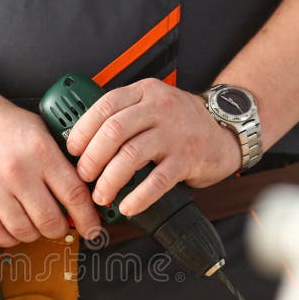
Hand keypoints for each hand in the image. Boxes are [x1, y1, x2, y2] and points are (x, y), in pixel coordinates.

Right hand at [0, 93, 99, 246]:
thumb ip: (61, 161)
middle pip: (50, 221)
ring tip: (32, 223)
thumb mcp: (40, 131)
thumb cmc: (1, 125)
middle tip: (57, 225)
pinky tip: (11, 228)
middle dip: (58, 228)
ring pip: (24, 232)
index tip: (92, 229)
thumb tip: (84, 194)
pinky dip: (8, 238)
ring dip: (33, 234)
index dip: (87, 219)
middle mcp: (18, 171)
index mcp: (40, 152)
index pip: (74, 195)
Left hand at [65, 78, 241, 216]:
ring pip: (131, 155)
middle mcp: (159, 109)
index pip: (105, 106)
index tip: (72, 150)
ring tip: (101, 195)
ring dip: (109, 180)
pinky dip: (138, 197)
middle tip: (84, 176)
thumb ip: (124, 116)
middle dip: (92, 158)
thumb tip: (83, 145)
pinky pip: (156, 181)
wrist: (226, 132)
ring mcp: (174, 133)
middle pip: (114, 131)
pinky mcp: (188, 159)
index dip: (83, 130)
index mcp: (144, 93)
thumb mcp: (152, 106)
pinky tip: (127, 206)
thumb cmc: (181, 123)